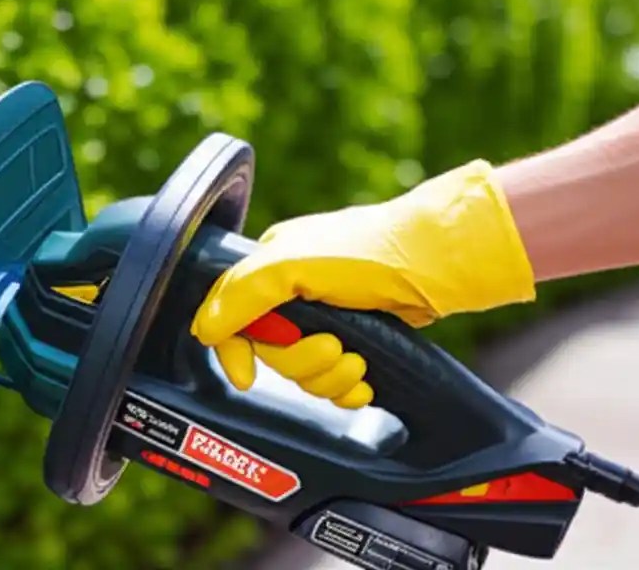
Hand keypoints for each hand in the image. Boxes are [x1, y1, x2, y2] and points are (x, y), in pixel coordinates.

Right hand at [191, 159, 536, 408]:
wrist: (435, 264)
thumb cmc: (367, 251)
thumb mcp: (289, 266)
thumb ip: (241, 295)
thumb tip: (203, 330)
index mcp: (269, 268)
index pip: (231, 318)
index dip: (234, 351)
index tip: (245, 377)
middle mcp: (293, 294)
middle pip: (270, 353)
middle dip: (299, 361)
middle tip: (331, 348)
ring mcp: (325, 319)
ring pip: (302, 372)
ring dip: (328, 375)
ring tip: (356, 361)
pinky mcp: (356, 340)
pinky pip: (333, 381)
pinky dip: (347, 387)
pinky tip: (363, 380)